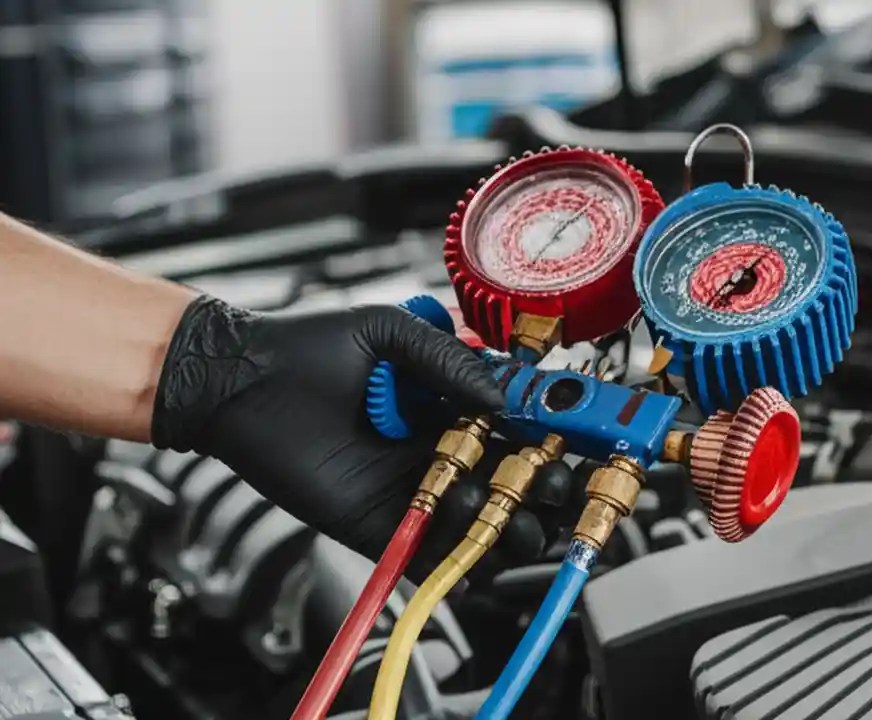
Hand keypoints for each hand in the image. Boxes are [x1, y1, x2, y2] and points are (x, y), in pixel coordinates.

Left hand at [150, 296, 569, 580]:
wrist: (241, 381)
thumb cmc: (308, 348)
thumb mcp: (390, 332)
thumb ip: (448, 360)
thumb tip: (502, 394)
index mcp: (447, 402)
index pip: (513, 424)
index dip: (547, 433)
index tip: (576, 437)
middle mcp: (436, 447)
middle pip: (506, 479)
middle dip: (539, 487)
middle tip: (553, 484)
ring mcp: (411, 489)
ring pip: (476, 520)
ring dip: (508, 527)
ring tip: (520, 520)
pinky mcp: (379, 523)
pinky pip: (429, 551)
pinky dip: (458, 559)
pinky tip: (479, 553)